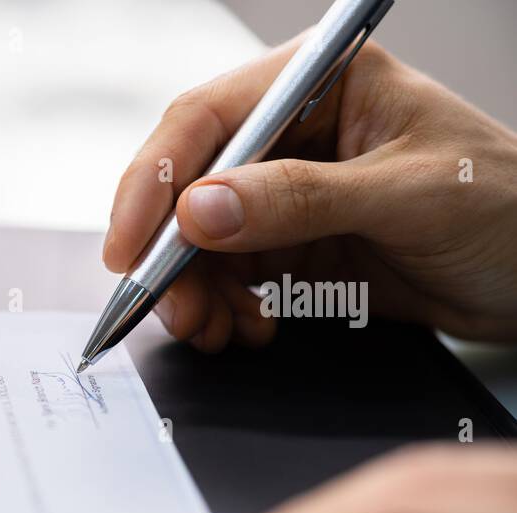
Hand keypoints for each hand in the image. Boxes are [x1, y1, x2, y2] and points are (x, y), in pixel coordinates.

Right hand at [104, 36, 516, 351]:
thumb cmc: (509, 209)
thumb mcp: (408, 197)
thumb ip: (300, 200)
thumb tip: (201, 211)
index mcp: (319, 84)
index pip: (208, 120)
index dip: (155, 182)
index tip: (131, 248)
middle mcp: (292, 133)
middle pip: (190, 187)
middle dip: (173, 255)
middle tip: (174, 308)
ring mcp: (287, 193)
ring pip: (200, 243)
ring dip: (195, 292)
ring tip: (215, 330)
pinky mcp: (291, 246)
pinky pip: (228, 277)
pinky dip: (225, 309)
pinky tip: (247, 328)